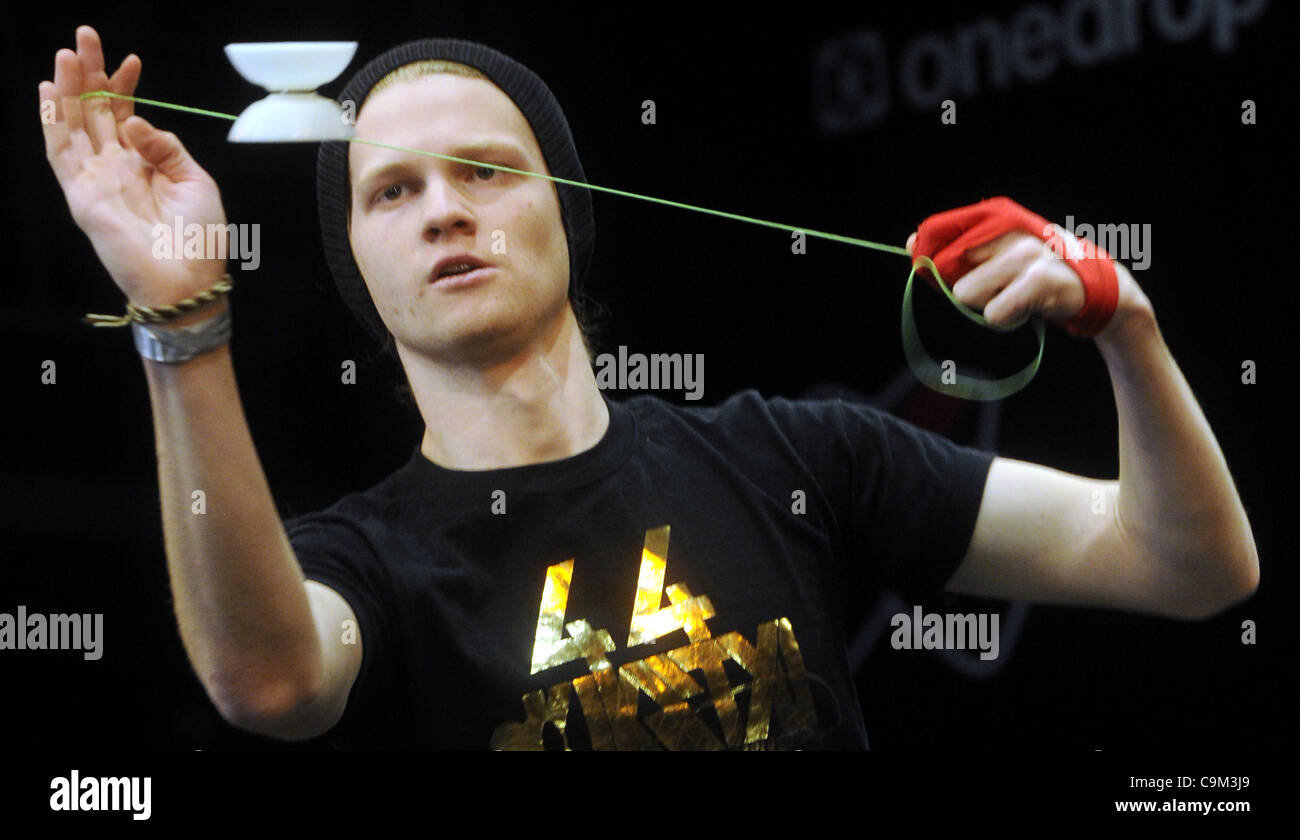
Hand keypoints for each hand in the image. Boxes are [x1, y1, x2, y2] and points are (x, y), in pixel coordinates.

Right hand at [40, 25, 228, 308]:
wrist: (189, 280)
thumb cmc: (200, 237)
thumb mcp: (195, 181)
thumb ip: (166, 146)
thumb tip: (135, 119)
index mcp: (144, 163)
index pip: (125, 115)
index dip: (124, 86)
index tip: (130, 60)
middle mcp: (115, 167)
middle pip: (94, 112)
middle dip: (89, 73)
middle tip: (86, 36)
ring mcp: (95, 180)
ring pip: (73, 125)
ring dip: (66, 89)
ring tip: (67, 54)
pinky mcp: (81, 196)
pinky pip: (59, 153)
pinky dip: (52, 122)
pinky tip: (49, 93)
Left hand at [905, 229, 1152, 338]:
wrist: (1097, 290)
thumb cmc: (1038, 276)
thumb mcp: (999, 256)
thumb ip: (958, 251)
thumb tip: (909, 243)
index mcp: (998, 218)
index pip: (939, 230)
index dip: (927, 256)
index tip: (930, 268)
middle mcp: (1010, 229)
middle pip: (947, 269)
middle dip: (964, 290)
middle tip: (998, 290)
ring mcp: (1025, 253)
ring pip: (965, 294)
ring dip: (987, 307)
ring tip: (1016, 298)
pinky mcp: (1038, 280)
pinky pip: (993, 314)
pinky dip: (1005, 319)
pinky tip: (1028, 310)